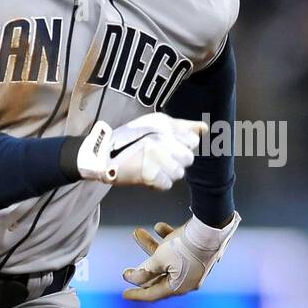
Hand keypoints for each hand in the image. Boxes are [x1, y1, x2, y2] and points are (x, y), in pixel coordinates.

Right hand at [77, 113, 205, 190]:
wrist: (103, 155)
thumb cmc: (130, 137)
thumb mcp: (156, 123)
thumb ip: (182, 126)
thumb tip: (204, 128)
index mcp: (164, 127)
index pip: (192, 141)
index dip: (183, 145)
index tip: (170, 145)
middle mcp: (161, 141)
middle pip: (188, 159)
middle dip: (177, 160)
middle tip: (160, 157)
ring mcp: (155, 159)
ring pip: (178, 173)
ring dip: (168, 172)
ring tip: (154, 166)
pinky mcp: (149, 175)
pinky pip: (166, 184)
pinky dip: (158, 182)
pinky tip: (148, 175)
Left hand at [122, 212, 240, 300]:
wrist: (211, 226)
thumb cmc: (184, 246)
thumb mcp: (159, 260)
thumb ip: (145, 271)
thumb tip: (131, 278)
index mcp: (179, 286)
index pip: (154, 294)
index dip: (137, 294)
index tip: (124, 294)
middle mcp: (188, 279)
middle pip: (159, 275)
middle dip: (142, 266)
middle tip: (127, 270)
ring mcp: (194, 265)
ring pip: (167, 258)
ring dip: (151, 246)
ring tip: (137, 232)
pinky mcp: (199, 252)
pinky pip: (179, 248)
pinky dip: (168, 239)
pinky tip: (159, 227)